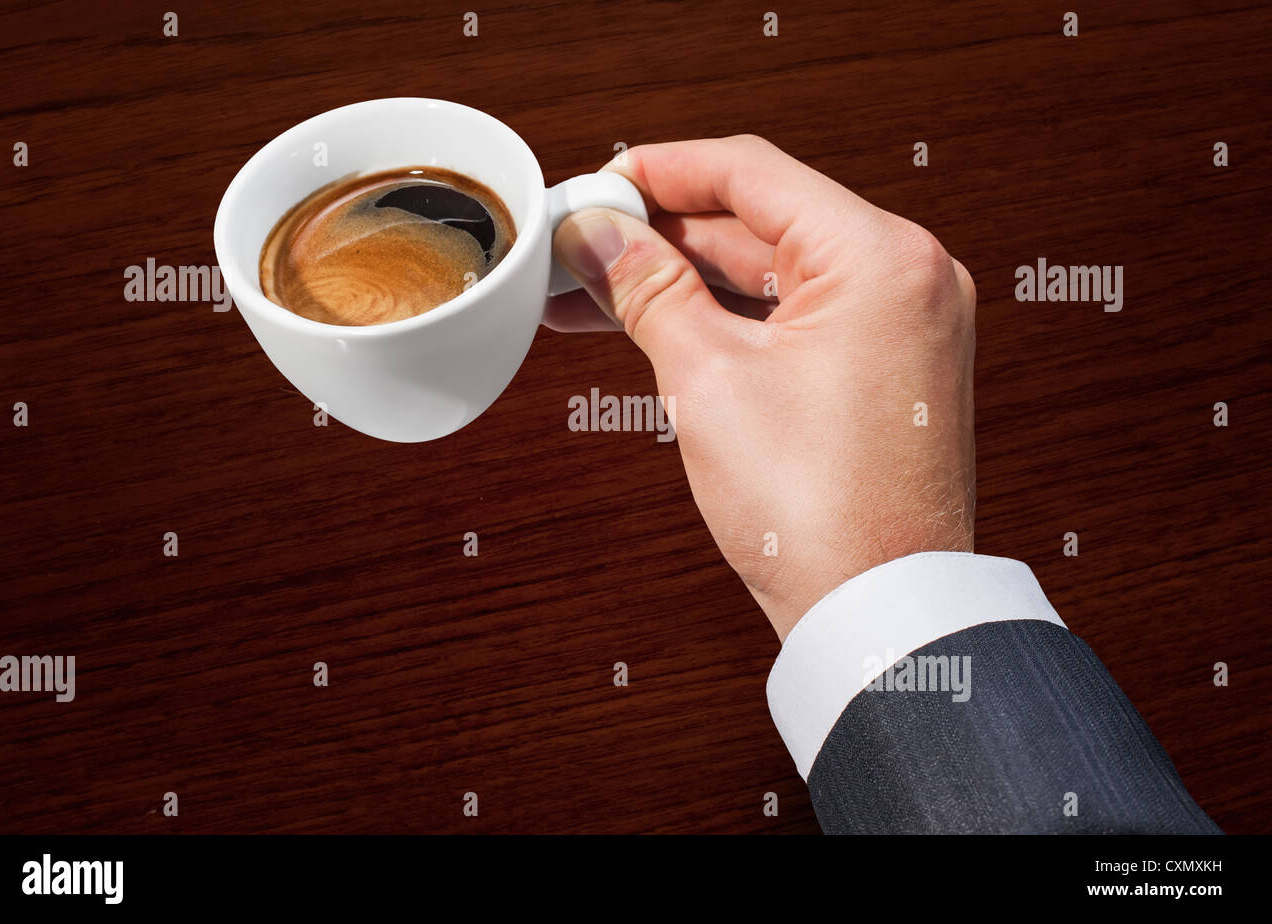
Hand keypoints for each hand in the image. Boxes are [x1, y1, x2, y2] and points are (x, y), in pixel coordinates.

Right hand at [547, 136, 975, 640]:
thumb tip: (598, 239)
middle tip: (583, 244)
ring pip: (772, 272)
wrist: (875, 612)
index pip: (750, 172)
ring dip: (686, 278)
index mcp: (881, 258)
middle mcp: (907, 278)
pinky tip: (658, 320)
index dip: (659, 171)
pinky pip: (796, 316)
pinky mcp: (886, 368)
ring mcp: (902, 325)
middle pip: (760, 220)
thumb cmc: (819, 514)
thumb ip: (648, 290)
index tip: (598, 183)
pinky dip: (729, 317)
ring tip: (599, 288)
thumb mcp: (707, 380)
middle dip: (662, 233)